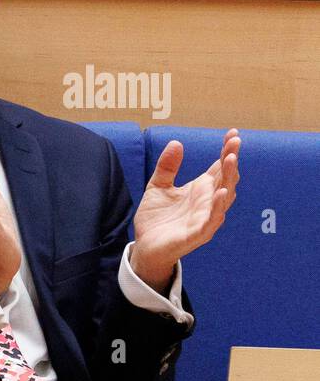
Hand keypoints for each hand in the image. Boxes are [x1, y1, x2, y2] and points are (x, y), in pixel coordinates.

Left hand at [131, 129, 240, 290]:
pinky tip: (221, 192)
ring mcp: (205, 218)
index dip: (227, 151)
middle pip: (225, 179)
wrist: (146, 247)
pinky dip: (218, 207)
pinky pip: (211, 220)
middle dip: (231, 161)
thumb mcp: (158, 187)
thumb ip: (167, 167)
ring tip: (230, 161)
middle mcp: (208, 203)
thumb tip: (176, 142)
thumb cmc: (157, 219)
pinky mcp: (197, 234)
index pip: (219, 167)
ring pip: (223, 199)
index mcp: (201, 190)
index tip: (233, 133)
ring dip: (228, 179)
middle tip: (234, 142)